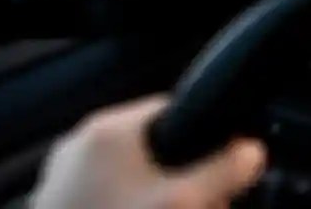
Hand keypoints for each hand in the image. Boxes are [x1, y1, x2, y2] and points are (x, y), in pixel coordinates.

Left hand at [32, 95, 266, 208]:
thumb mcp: (182, 203)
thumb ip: (224, 171)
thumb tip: (252, 151)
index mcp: (108, 129)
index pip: (174, 111)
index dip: (206, 137)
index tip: (224, 167)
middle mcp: (80, 145)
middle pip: (155, 149)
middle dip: (186, 178)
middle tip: (205, 206)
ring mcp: (63, 179)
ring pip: (131, 177)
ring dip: (162, 197)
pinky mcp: (59, 205)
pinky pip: (109, 197)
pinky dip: (132, 207)